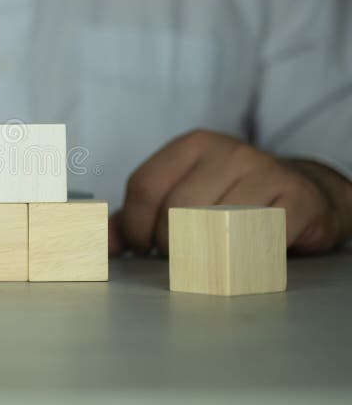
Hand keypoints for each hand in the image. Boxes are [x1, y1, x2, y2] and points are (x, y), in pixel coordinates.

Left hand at [112, 130, 351, 255]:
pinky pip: (256, 238)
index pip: (145, 186)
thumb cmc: (230, 199)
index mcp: (192, 145)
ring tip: (206, 258)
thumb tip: (103, 243)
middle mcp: (229, 151)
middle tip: (177, 256)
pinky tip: (241, 257)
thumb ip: (137, 217)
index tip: (142, 245)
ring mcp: (266, 172)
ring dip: (204, 254)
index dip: (136, 225)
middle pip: (177, 208)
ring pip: (215, 224)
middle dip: (169, 244)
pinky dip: (242, 257)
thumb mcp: (181, 196)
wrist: (302, 195)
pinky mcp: (297, 199)